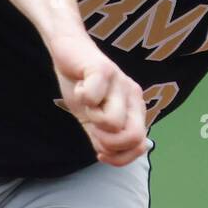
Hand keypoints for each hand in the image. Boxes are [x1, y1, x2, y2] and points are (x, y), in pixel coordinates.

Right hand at [48, 31, 149, 166]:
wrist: (69, 51)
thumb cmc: (84, 86)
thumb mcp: (94, 121)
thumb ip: (106, 140)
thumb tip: (121, 155)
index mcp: (135, 109)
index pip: (138, 146)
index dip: (116, 155)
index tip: (99, 147)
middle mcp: (133, 95)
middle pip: (133, 137)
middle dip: (107, 143)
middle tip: (92, 126)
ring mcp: (120, 81)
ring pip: (112, 122)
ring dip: (90, 117)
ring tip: (86, 101)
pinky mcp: (102, 69)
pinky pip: (92, 97)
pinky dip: (80, 97)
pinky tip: (79, 87)